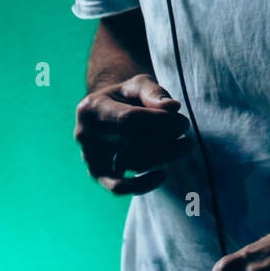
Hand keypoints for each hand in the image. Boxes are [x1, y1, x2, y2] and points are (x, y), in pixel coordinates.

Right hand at [74, 73, 192, 194]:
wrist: (110, 111)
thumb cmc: (127, 95)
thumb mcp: (139, 84)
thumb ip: (154, 92)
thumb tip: (173, 107)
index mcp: (91, 108)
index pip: (128, 119)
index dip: (159, 122)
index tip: (183, 121)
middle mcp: (84, 134)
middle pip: (131, 142)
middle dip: (165, 138)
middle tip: (186, 131)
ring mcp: (88, 156)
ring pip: (130, 162)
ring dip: (163, 157)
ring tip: (185, 146)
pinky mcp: (97, 173)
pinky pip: (117, 186)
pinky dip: (140, 185)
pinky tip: (161, 175)